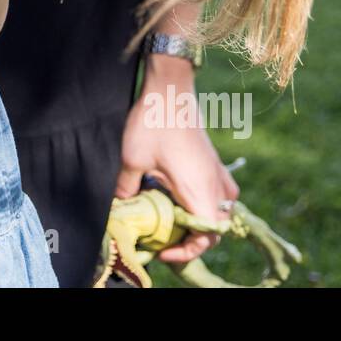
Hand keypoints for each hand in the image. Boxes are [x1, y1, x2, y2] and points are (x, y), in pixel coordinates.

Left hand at [114, 70, 239, 262]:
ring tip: (176, 221)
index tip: (164, 251)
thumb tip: (120, 208)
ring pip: (220, 210)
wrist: (170, 88)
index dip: (186, 252)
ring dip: (201, 220)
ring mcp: (217, 172)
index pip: (206, 237)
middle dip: (192, 239)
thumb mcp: (132, 160)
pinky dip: (208, 202)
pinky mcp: (214, 161)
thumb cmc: (153, 122)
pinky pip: (221, 192)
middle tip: (166, 240)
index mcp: (199, 191)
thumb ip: (127, 190)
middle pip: (215, 228)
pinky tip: (185, 196)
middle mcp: (215, 185)